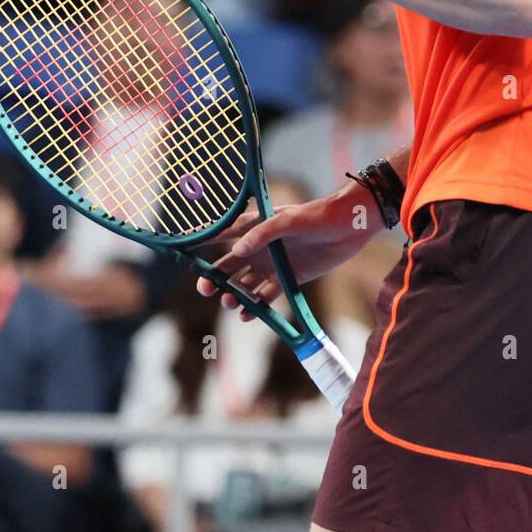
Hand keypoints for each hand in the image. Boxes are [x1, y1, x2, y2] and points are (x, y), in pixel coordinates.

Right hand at [197, 186, 382, 321]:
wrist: (349, 228)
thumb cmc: (317, 216)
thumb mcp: (289, 220)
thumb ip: (263, 233)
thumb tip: (239, 249)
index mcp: (255, 227)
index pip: (221, 234)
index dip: (201, 243)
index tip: (182, 253)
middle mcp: (259, 247)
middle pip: (228, 265)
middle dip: (214, 278)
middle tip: (206, 289)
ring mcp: (272, 264)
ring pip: (244, 283)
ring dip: (233, 294)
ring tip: (229, 303)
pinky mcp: (288, 279)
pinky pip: (265, 296)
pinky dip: (254, 306)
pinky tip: (246, 315)